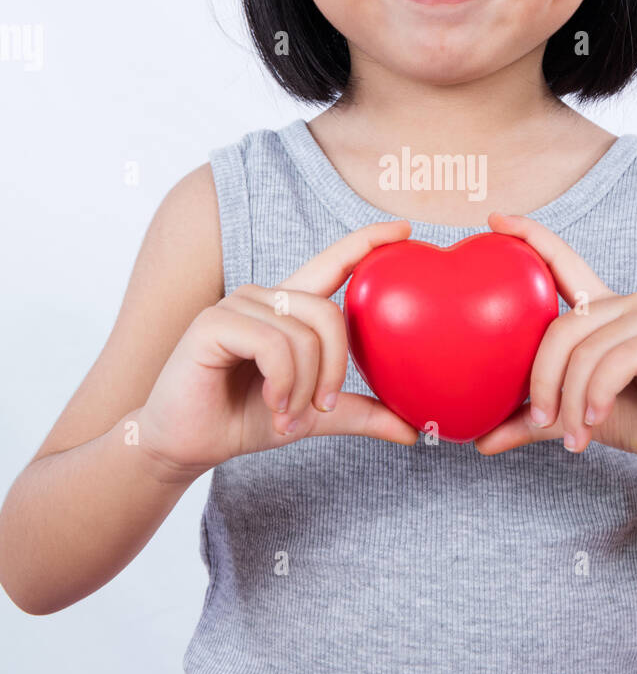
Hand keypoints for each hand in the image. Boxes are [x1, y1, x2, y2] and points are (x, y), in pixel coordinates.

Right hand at [137, 220, 418, 479]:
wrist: (187, 444)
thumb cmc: (242, 420)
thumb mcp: (311, 415)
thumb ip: (357, 412)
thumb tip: (412, 431)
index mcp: (287, 310)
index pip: (331, 265)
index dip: (365, 244)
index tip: (404, 229)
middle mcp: (263, 297)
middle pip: (329, 314)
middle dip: (333, 370)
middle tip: (318, 410)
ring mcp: (237, 304)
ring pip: (303, 336)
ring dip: (303, 388)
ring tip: (285, 416)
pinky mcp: (213, 322)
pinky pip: (274, 345)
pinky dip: (282, 383)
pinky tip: (272, 406)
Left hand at [473, 213, 636, 473]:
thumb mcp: (575, 416)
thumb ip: (531, 422)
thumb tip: (481, 441)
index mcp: (600, 311)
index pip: (561, 263)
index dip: (530, 237)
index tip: (493, 219)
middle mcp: (625, 304)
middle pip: (562, 326)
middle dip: (543, 380)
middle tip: (542, 423)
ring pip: (587, 349)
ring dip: (573, 400)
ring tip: (574, 436)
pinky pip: (618, 361)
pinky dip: (599, 395)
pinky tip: (597, 420)